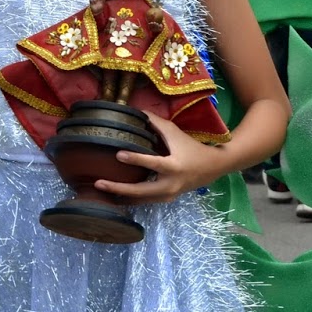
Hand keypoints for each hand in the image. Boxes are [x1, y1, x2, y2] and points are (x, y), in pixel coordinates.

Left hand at [94, 113, 229, 203]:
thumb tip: (136, 111)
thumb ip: (156, 123)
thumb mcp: (175, 133)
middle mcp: (171, 184)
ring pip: (141, 199)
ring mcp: (168, 195)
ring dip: (121, 196)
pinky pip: (145, 201)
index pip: (153, 163)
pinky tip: (115, 195)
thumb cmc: (192, 148)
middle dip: (119, 189)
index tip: (118, 155)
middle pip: (141, 191)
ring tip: (101, 191)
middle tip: (99, 183)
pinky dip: (131, 198)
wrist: (212, 168)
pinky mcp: (166, 199)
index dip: (135, 159)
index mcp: (174, 166)